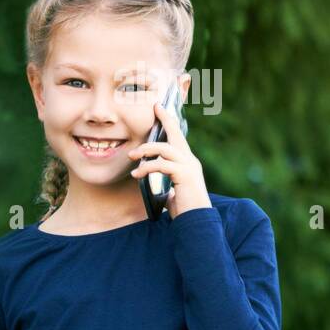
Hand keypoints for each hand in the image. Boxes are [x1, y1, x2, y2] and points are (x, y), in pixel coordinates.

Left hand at [127, 101, 210, 218]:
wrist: (197, 222)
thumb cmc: (184, 208)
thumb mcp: (172, 189)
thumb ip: (165, 179)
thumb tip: (148, 172)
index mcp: (188, 162)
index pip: (178, 137)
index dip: (169, 120)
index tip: (159, 107)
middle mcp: (190, 161)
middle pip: (176, 134)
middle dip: (165, 120)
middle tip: (153, 109)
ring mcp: (189, 167)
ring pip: (165, 148)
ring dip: (146, 150)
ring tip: (132, 156)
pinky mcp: (185, 175)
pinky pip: (162, 165)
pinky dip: (147, 168)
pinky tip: (136, 174)